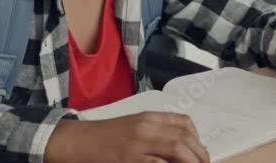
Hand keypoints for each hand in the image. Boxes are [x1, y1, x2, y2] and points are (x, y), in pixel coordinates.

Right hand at [45, 112, 208, 162]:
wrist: (75, 142)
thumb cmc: (102, 137)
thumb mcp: (132, 127)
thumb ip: (154, 132)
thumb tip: (179, 147)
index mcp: (147, 117)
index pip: (184, 123)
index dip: (198, 139)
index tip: (200, 153)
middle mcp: (145, 128)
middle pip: (185, 138)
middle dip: (200, 155)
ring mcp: (137, 145)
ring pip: (177, 151)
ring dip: (191, 162)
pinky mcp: (128, 160)